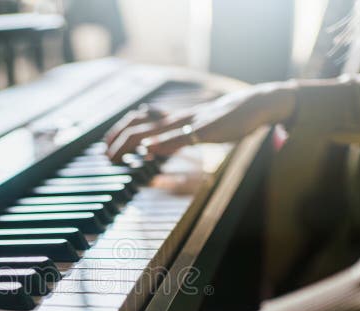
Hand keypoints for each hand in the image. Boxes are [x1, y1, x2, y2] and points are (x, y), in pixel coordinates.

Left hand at [107, 82, 296, 162]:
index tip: (106, 146)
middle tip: (105, 156)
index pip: (137, 120)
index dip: (118, 132)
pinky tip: (149, 149)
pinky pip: (180, 136)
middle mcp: (176, 118)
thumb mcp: (195, 127)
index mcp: (173, 118)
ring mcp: (189, 122)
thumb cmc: (226, 119)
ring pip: (152, 129)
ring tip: (116, 156)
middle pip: (137, 124)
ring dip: (130, 143)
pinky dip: (162, 142)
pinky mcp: (204, 129)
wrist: (254, 106)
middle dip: (116, 140)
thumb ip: (173, 135)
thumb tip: (151, 146)